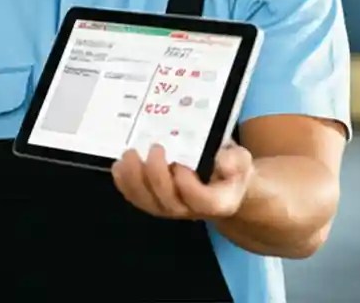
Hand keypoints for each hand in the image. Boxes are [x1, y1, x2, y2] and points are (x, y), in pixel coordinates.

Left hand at [111, 142, 253, 220]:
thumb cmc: (230, 169)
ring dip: (134, 179)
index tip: (180, 162)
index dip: (186, 183)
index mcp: (216, 202)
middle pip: (168, 201)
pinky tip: (119, 166)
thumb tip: (222, 162)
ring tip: (129, 155)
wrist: (222, 184)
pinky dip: (124, 183)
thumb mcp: (241, 160)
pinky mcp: (154, 203)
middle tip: (155, 149)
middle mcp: (191, 211)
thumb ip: (235, 160)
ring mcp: (170, 209)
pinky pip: (136, 199)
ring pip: (148, 202)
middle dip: (157, 175)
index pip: (199, 199)